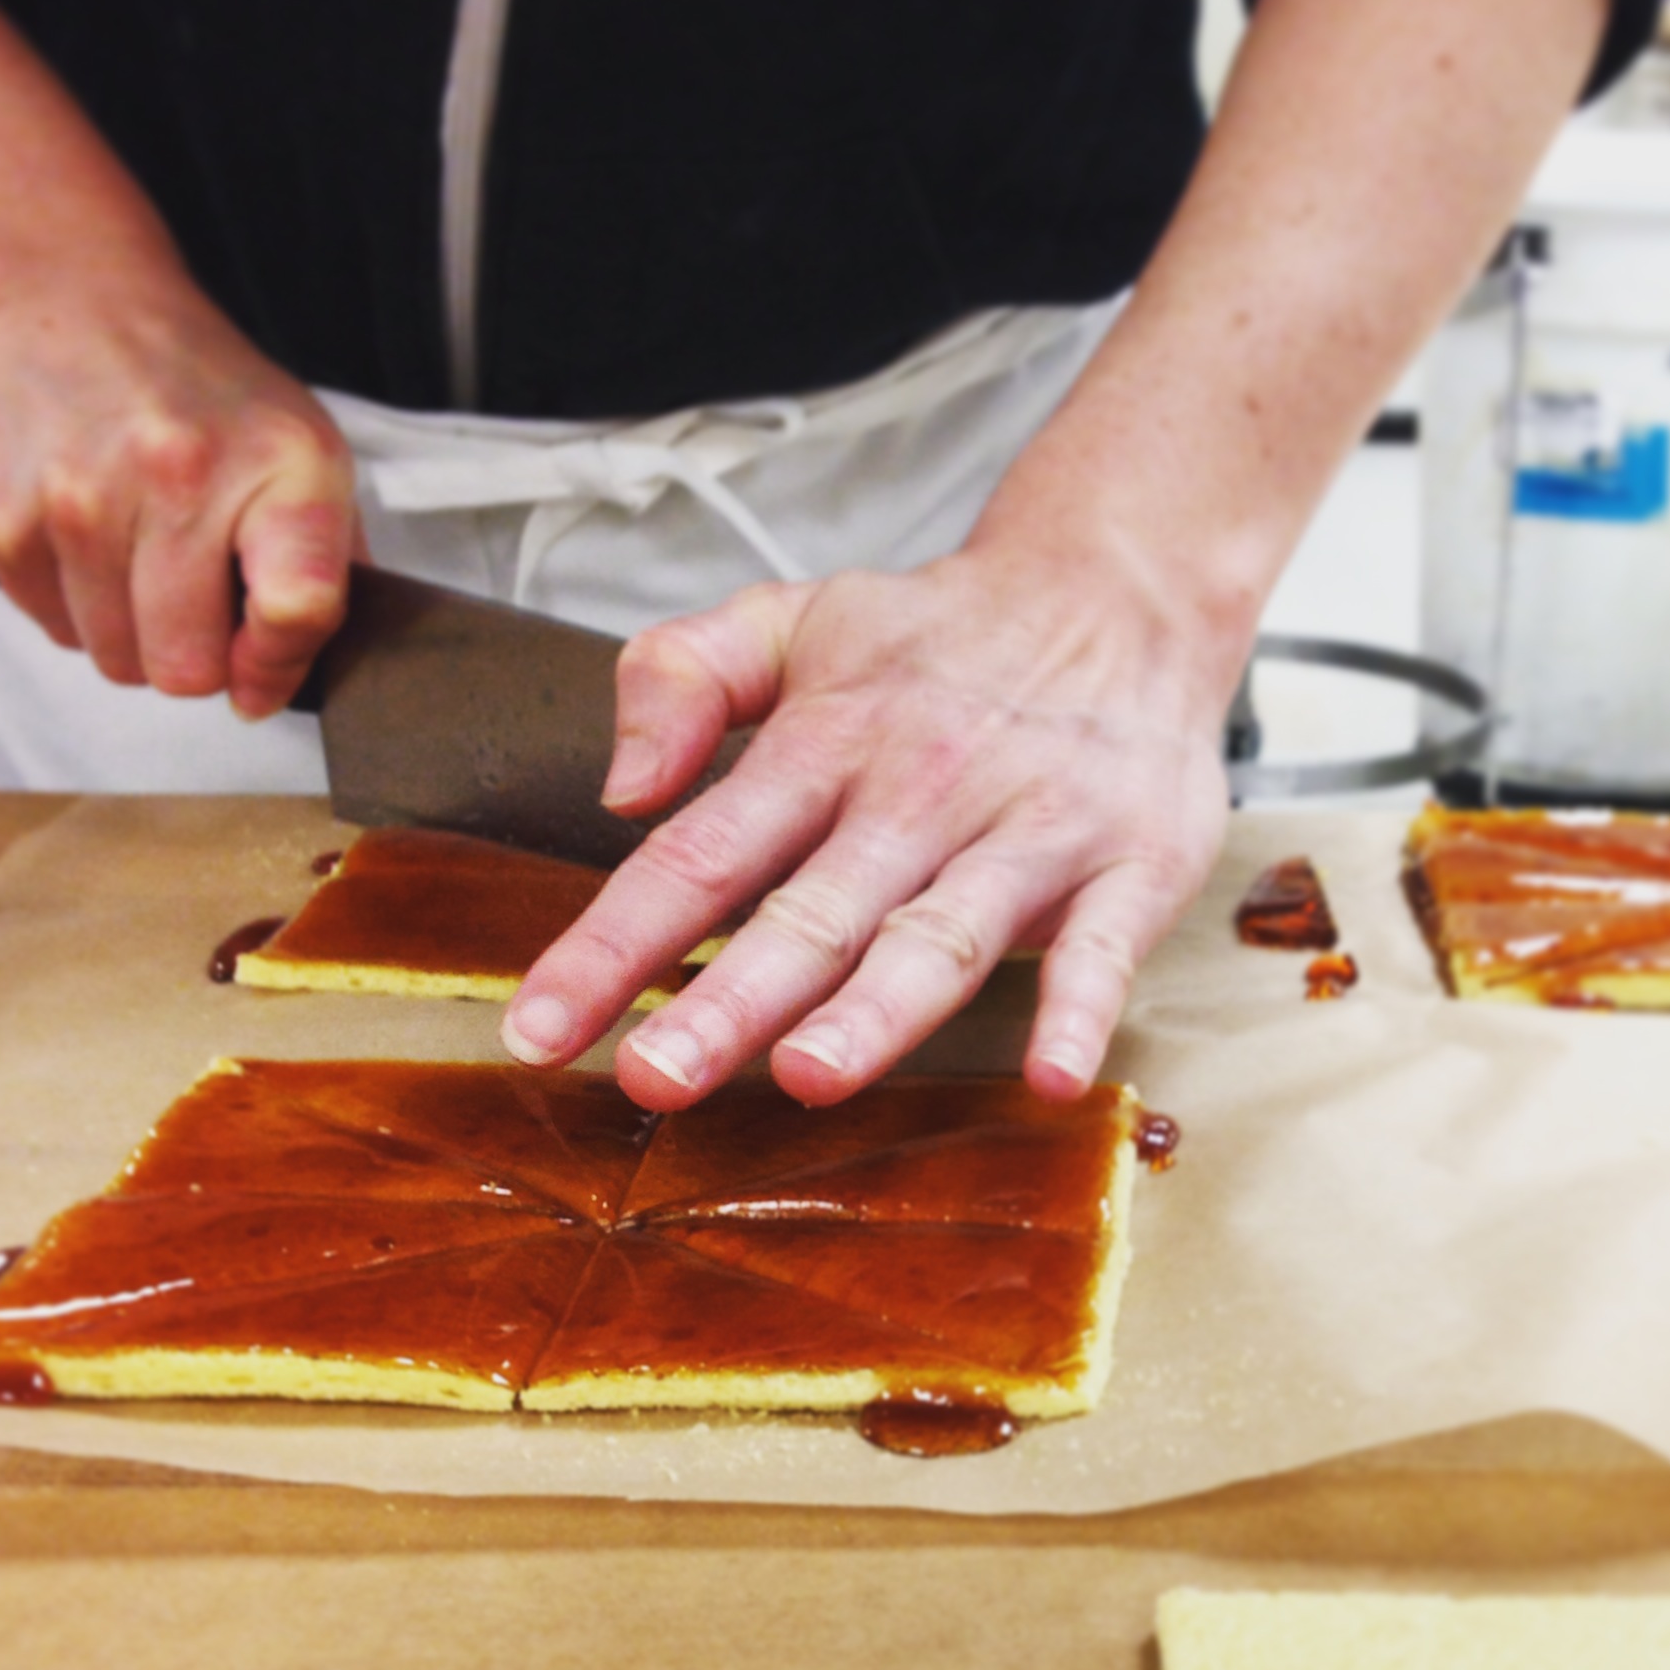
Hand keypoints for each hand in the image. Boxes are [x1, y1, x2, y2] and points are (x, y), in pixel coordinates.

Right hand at [0, 262, 359, 715]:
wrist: (78, 302)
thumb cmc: (206, 392)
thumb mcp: (306, 454)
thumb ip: (330, 564)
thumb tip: (312, 672)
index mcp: (279, 466)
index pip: (297, 607)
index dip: (282, 661)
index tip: (268, 663)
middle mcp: (177, 477)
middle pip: (188, 668)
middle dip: (202, 657)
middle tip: (204, 596)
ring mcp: (77, 500)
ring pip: (118, 664)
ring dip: (138, 636)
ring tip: (149, 558)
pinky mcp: (2, 520)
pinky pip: (57, 632)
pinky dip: (82, 609)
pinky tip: (98, 543)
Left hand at [500, 545, 1233, 1107]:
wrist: (1119, 592)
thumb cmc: (940, 636)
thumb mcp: (794, 618)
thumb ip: (681, 677)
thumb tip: (621, 787)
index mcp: (826, 740)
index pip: (701, 852)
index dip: (615, 942)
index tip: (540, 1028)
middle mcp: (919, 791)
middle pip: (813, 910)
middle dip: (732, 997)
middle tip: (657, 1076)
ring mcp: (1029, 830)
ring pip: (940, 933)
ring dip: (877, 1008)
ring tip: (809, 1073)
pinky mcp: (1129, 863)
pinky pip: (1106, 946)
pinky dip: (1080, 1008)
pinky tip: (1049, 1076)